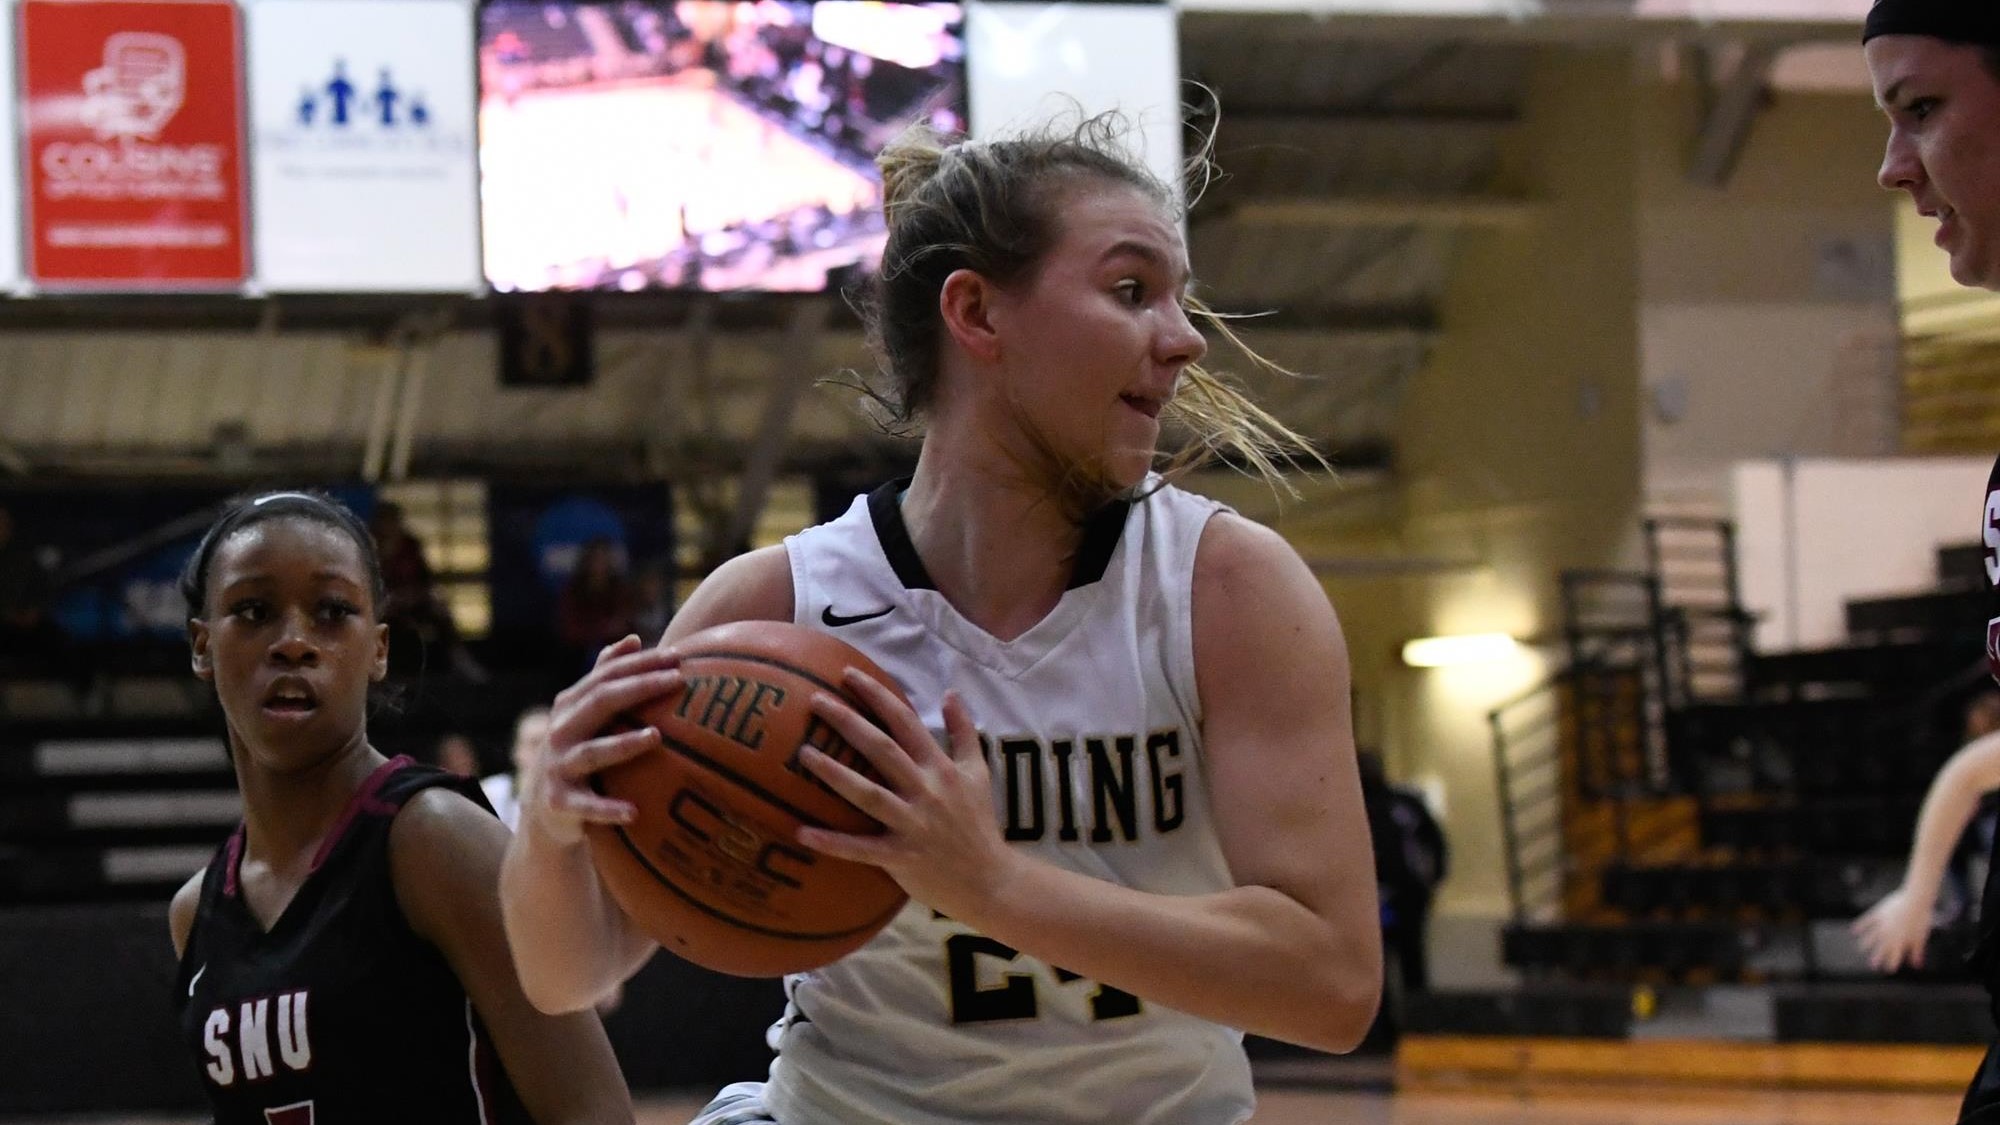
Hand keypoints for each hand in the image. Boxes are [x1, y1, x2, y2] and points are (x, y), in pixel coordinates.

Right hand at [523, 635, 677, 847]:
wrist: (545, 809)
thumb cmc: (577, 750)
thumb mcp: (584, 712)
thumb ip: (604, 675)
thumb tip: (634, 639)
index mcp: (569, 705)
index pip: (606, 676)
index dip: (640, 664)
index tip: (677, 656)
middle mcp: (561, 731)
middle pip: (601, 703)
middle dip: (640, 688)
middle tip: (679, 680)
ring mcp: (558, 767)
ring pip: (592, 752)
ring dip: (624, 744)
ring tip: (656, 736)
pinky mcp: (561, 802)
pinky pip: (587, 806)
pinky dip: (608, 809)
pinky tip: (634, 812)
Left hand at [795, 671, 1014, 924]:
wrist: (991, 879)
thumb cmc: (979, 824)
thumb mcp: (978, 773)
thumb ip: (963, 732)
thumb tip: (950, 693)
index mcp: (940, 768)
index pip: (906, 723)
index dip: (878, 696)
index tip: (849, 675)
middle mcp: (925, 791)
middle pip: (882, 749)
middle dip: (849, 722)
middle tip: (815, 700)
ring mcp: (911, 824)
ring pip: (868, 794)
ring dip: (834, 773)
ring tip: (803, 754)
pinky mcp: (900, 857)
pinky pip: (861, 849)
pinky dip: (832, 842)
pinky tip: (801, 831)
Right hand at [1850, 887, 1934, 972]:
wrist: (1915, 901)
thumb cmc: (1920, 920)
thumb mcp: (1920, 937)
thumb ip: (1917, 951)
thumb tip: (1916, 965)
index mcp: (1900, 942)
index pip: (1893, 957)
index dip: (1891, 964)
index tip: (1889, 969)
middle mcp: (1888, 935)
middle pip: (1880, 950)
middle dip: (1876, 958)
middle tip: (1872, 965)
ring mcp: (1881, 924)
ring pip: (1870, 937)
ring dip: (1865, 944)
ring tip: (1861, 948)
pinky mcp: (1877, 914)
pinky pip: (1866, 921)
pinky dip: (1859, 926)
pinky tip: (1854, 930)